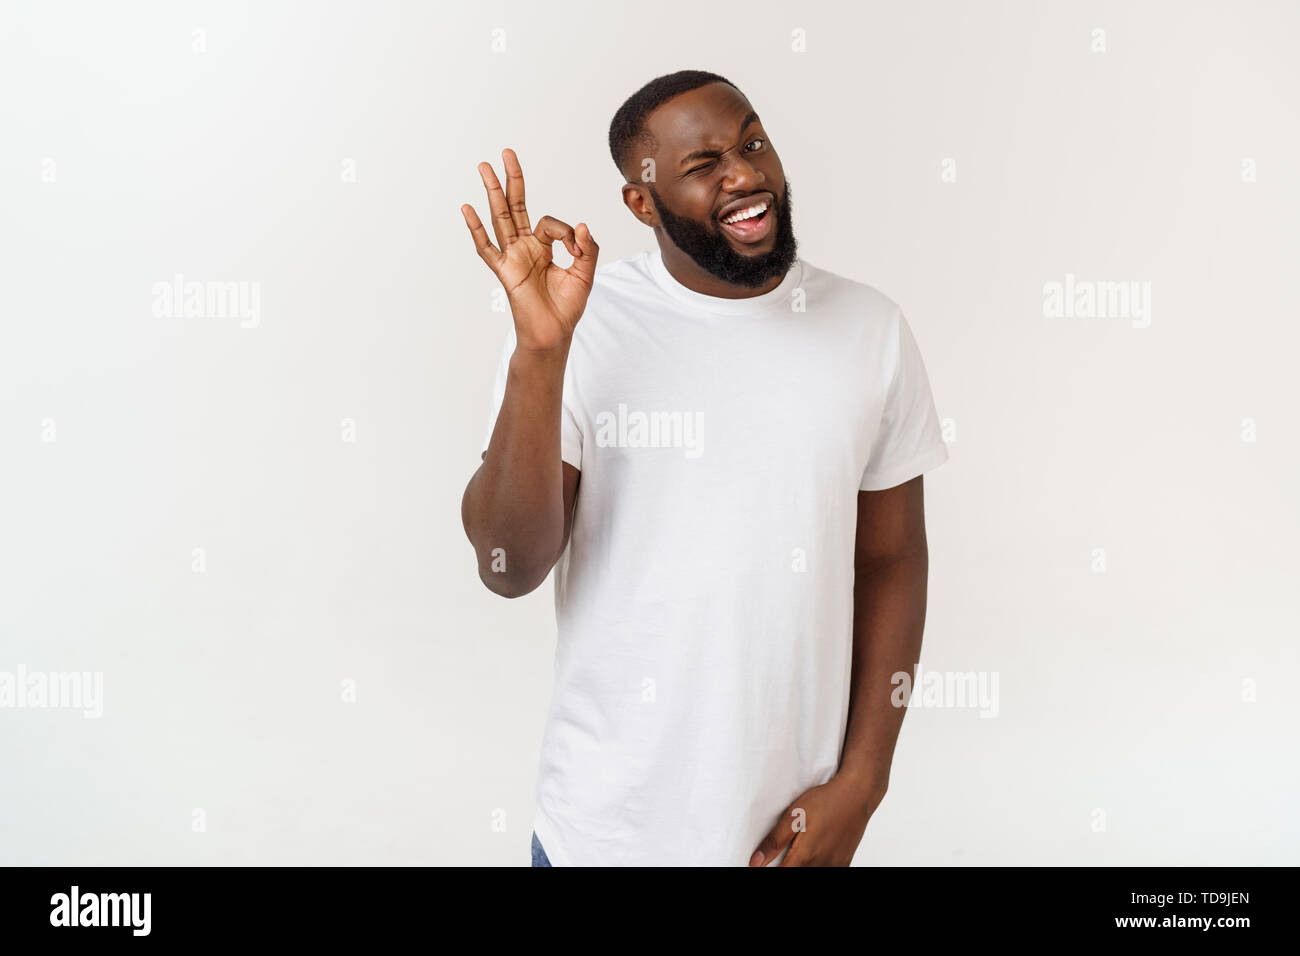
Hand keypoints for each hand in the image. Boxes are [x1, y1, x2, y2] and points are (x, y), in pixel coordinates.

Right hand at [461, 148, 599, 352]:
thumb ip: (588, 248)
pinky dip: (477, 230)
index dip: (567, 231)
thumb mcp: (585, 274)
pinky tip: (467, 210)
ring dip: (493, 193)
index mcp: (543, 247)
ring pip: (501, 219)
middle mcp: (525, 248)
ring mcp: (512, 258)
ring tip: (484, 168)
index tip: (577, 248)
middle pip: (515, 207)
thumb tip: (583, 225)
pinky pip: (487, 249)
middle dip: (512, 180)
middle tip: (506, 153)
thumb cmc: (567, 307)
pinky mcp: (505, 272)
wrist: (554, 333)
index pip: (550, 223)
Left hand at [749, 771, 887, 866]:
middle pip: (796, 874)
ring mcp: (835, 866)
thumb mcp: (794, 816)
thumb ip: (775, 841)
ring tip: (798, 851)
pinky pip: (826, 870)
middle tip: (783, 853)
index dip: (770, 870)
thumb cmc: (826, 801)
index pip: (782, 874)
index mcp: (805, 857)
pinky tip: (812, 856)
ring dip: (801, 865)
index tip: (763, 865)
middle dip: (787, 866)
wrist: (857, 795)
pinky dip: (816, 865)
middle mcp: (822, 866)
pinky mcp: (844, 863)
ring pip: (812, 874)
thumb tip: (755, 862)